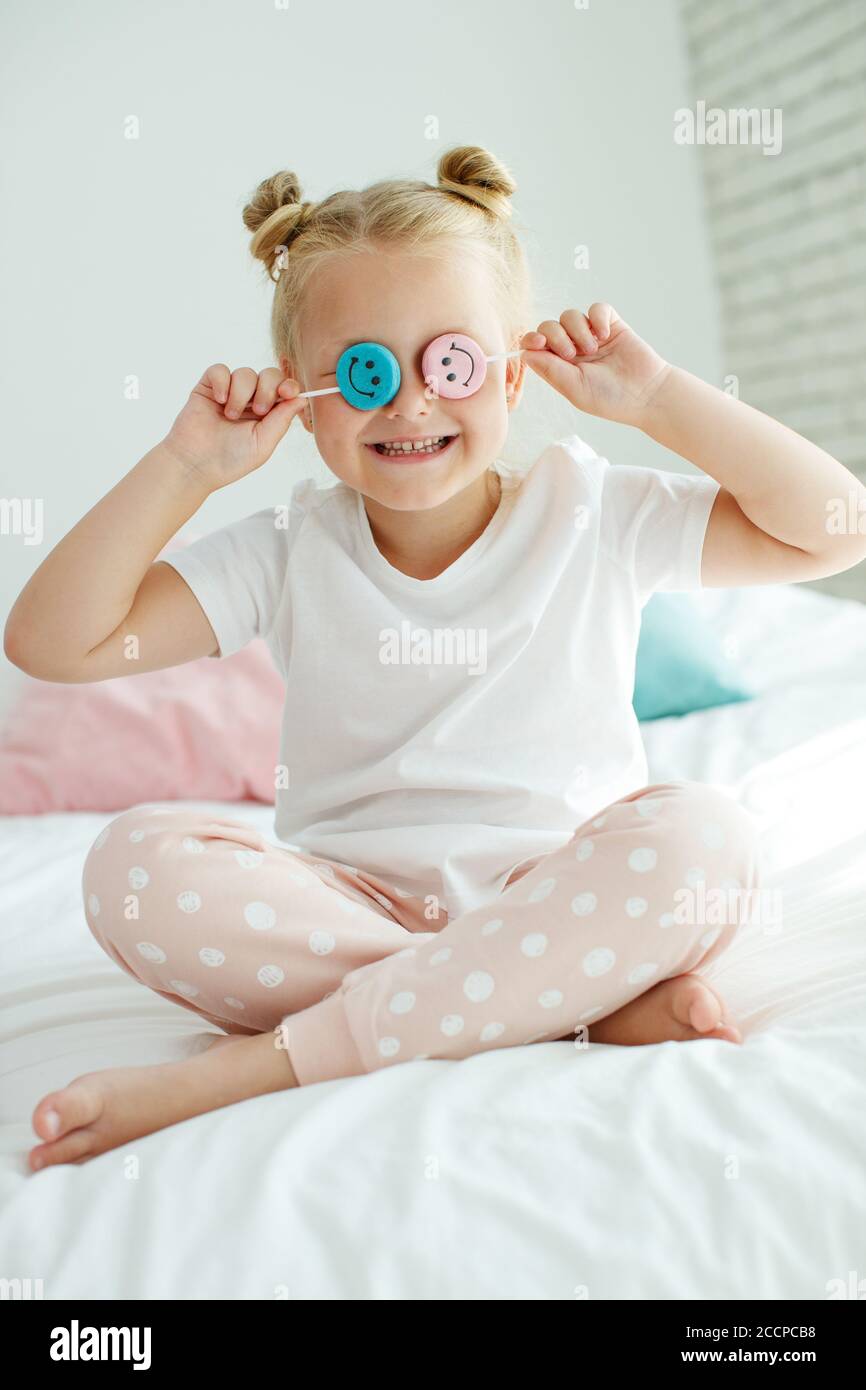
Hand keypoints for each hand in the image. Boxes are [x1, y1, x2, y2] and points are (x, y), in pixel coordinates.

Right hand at [162, 365, 307, 489]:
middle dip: (267, 389)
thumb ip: (282, 420)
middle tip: (258, 411)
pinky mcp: (208, 387)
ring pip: (245, 373)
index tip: (287, 392)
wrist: (196, 463)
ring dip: (241, 394)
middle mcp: (250, 400)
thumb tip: (302, 398)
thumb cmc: (230, 460)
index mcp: (268, 414)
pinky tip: (219, 400)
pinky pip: (219, 369)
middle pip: (269, 375)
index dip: (289, 386)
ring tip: (230, 416)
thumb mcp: (263, 443)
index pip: (284, 390)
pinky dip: (222, 382)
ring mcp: (229, 392)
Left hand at [519, 304, 671, 425]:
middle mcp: (571, 349)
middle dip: (555, 336)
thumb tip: (525, 353)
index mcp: (559, 366)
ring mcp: (591, 335)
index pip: (535, 345)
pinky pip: (596, 308)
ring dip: (578, 330)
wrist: (646, 393)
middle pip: (548, 326)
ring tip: (593, 348)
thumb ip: (550, 369)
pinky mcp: (610, 324)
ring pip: (569, 315)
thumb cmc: (610, 398)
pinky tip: (605, 335)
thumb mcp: (575, 388)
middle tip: (572, 354)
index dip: (531, 339)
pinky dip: (598, 318)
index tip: (539, 342)